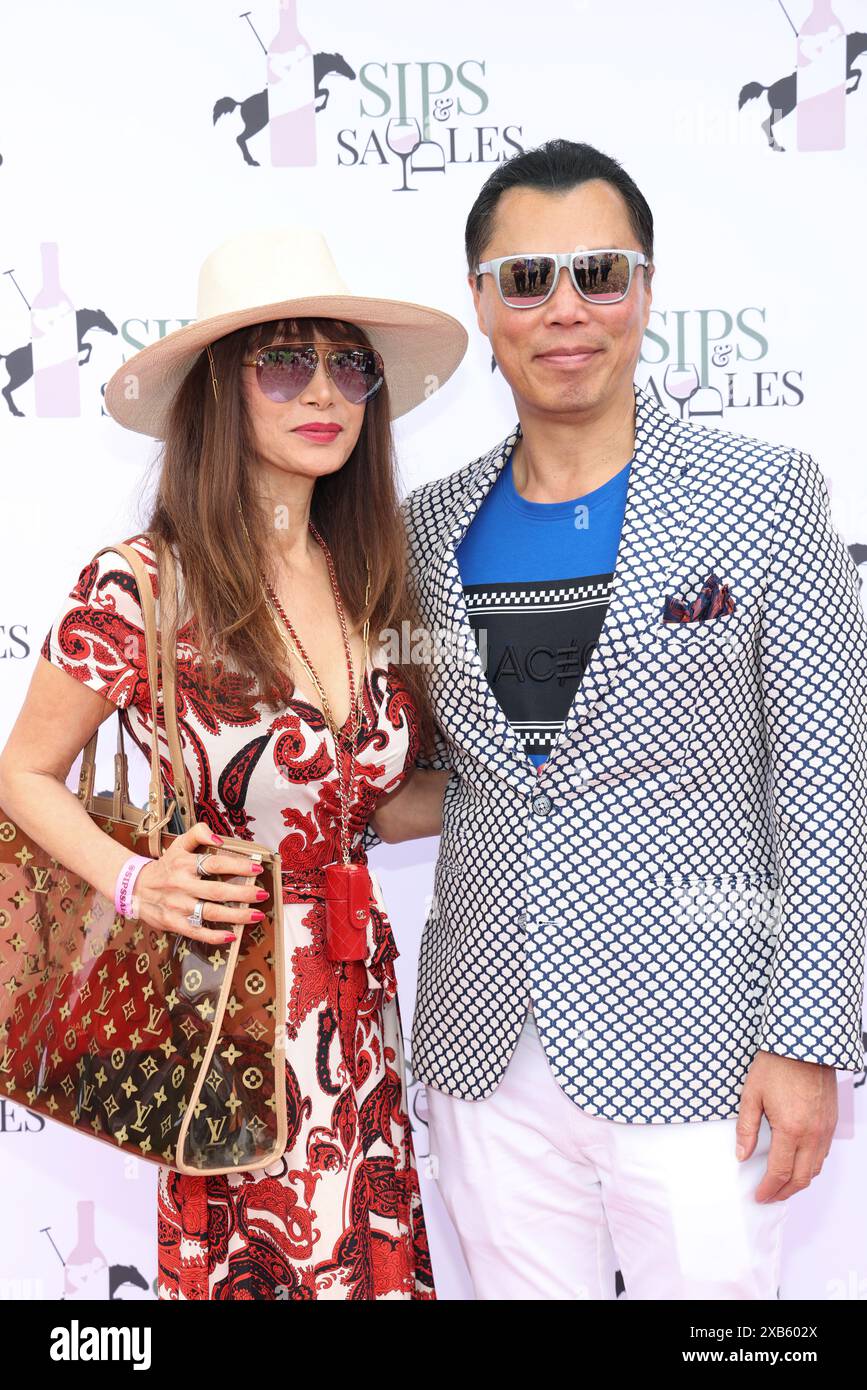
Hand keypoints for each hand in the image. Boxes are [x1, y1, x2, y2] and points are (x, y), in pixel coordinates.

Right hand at [133, 822, 266, 943]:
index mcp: (185, 864)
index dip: (238, 865)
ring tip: (256, 915)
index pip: (215, 863)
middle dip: (243, 893)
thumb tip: (219, 838)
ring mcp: (178, 906)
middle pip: (217, 891)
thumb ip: (198, 833)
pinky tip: (231, 936)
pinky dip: (214, 936)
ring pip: (210, 912)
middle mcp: (182, 885)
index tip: (257, 867)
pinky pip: (196, 932)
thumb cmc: (165, 866)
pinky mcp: (174, 923)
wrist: (135, 887)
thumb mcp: (179, 844)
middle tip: (262, 894)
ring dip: (235, 916)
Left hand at [736, 1050, 837, 1202]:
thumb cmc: (777, 1064)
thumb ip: (746, 1128)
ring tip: (783, 1184)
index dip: (768, 1189)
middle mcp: (812, 1134)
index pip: (779, 1172)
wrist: (803, 1044)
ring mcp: (825, 1129)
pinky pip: (824, 1153)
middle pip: (801, 1178)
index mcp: (790, 1129)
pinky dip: (812, 1165)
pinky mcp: (831, 1121)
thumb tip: (742, 1154)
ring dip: (800, 1181)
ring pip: (816, 1168)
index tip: (759, 1195)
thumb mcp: (752, 1095)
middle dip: (785, 1192)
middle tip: (770, 1196)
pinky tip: (799, 1162)